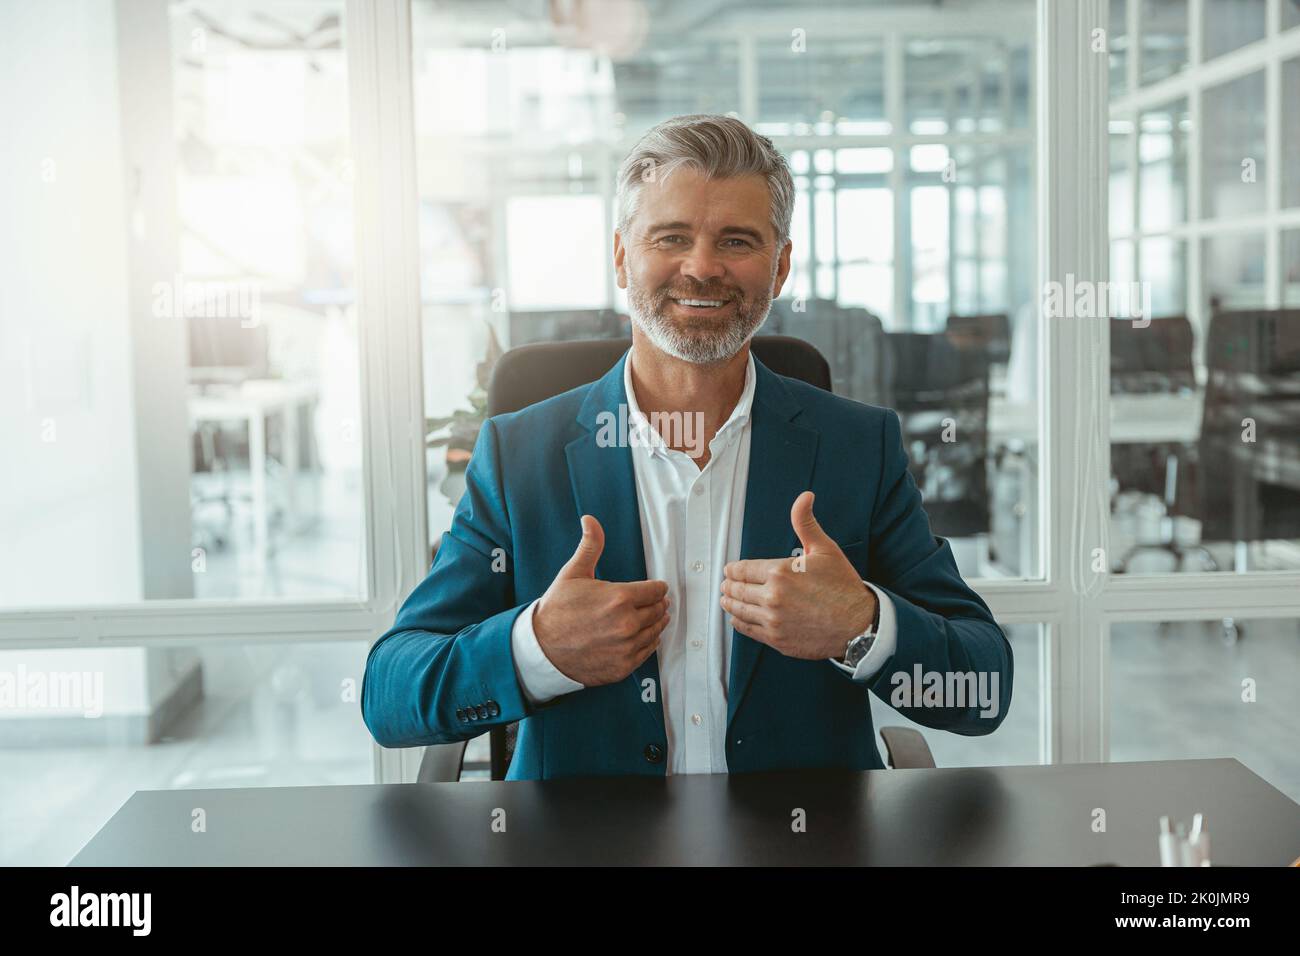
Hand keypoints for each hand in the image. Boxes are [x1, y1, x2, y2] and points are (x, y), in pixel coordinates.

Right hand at [533, 515, 670, 686]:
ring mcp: (626, 647)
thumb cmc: (556, 610)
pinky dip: (647, 643)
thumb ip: (590, 546)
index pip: (657, 591)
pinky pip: (647, 652)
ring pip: (656, 632)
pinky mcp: (623, 666)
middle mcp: (627, 624)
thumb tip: (590, 520)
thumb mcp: (573, 573)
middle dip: (657, 604)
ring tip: (651, 618)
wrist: (541, 648)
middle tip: (654, 602)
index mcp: (620, 598)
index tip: (655, 588)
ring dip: (656, 623)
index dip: (657, 587)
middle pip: (659, 611)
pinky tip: (641, 636)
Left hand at [720, 491, 874, 660]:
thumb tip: (804, 498)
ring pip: (739, 610)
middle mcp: (772, 597)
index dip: (732, 569)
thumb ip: (806, 523)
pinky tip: (737, 618)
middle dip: (729, 585)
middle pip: (737, 589)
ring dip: (729, 603)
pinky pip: (748, 630)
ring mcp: (773, 620)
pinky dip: (739, 622)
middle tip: (726, 584)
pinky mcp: (777, 639)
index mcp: (780, 573)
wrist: (859, 626)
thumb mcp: (825, 550)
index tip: (729, 570)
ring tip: (726, 599)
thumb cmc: (844, 588)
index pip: (743, 570)